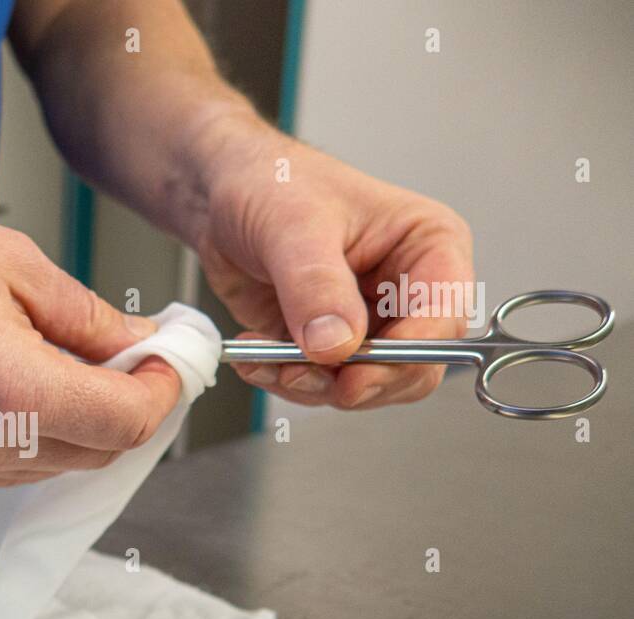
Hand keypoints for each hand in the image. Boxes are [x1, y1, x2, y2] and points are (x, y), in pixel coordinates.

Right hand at [0, 185, 180, 485]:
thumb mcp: (15, 264)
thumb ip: (90, 317)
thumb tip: (141, 345)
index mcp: (9, 389)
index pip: (124, 423)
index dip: (161, 390)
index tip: (170, 357)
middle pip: (100, 452)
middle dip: (131, 405)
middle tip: (138, 352)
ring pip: (63, 464)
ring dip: (89, 422)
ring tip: (81, 359)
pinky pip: (20, 465)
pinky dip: (47, 432)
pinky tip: (36, 381)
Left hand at [193, 114, 474, 408]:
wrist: (224, 195)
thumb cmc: (273, 183)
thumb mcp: (294, 226)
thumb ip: (316, 286)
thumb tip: (336, 344)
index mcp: (428, 247)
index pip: (444, 316)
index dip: (408, 354)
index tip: (356, 372)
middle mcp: (407, 291)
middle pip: (412, 367)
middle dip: (356, 381)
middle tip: (302, 375)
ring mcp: (368, 323)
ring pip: (365, 385)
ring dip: (312, 385)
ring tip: (266, 361)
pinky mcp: (329, 344)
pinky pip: (321, 384)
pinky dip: (286, 380)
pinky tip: (255, 359)